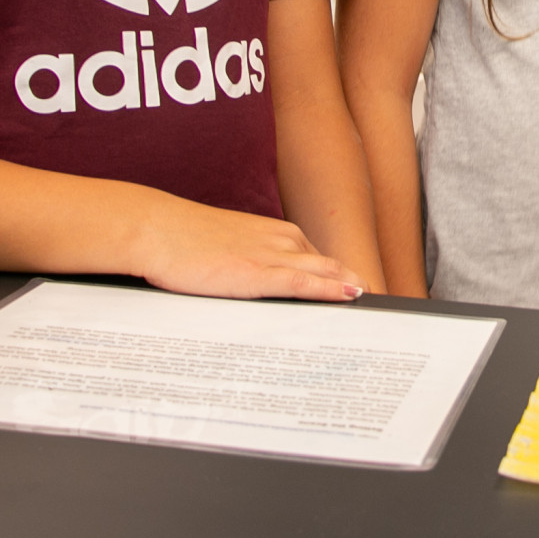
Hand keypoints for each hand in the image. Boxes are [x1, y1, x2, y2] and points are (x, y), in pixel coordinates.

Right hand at [134, 194, 367, 301]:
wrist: (157, 229)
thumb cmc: (184, 242)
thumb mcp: (228, 248)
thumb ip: (252, 263)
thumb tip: (262, 283)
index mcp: (275, 234)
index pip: (319, 259)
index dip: (342, 278)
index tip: (362, 295)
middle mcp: (281, 240)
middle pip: (330, 265)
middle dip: (356, 285)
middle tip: (382, 307)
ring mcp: (271, 255)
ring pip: (324, 272)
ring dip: (350, 289)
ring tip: (377, 309)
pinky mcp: (257, 272)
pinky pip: (303, 281)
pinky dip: (329, 289)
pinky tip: (350, 295)